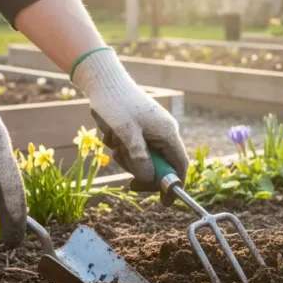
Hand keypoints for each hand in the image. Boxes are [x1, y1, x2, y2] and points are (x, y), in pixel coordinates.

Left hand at [71, 48, 187, 201]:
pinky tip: (111, 133)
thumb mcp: (126, 133)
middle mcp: (164, 132)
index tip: (164, 203)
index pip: (179, 166)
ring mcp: (151, 129)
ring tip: (114, 143)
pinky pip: (134, 147)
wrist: (102, 79)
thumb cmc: (115, 103)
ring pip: (144, 157)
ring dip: (128, 158)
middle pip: (160, 165)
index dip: (174, 186)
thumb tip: (148, 178)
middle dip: (143, 172)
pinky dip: (122, 147)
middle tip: (128, 183)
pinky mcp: (139, 126)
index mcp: (167, 133)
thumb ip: (139, 158)